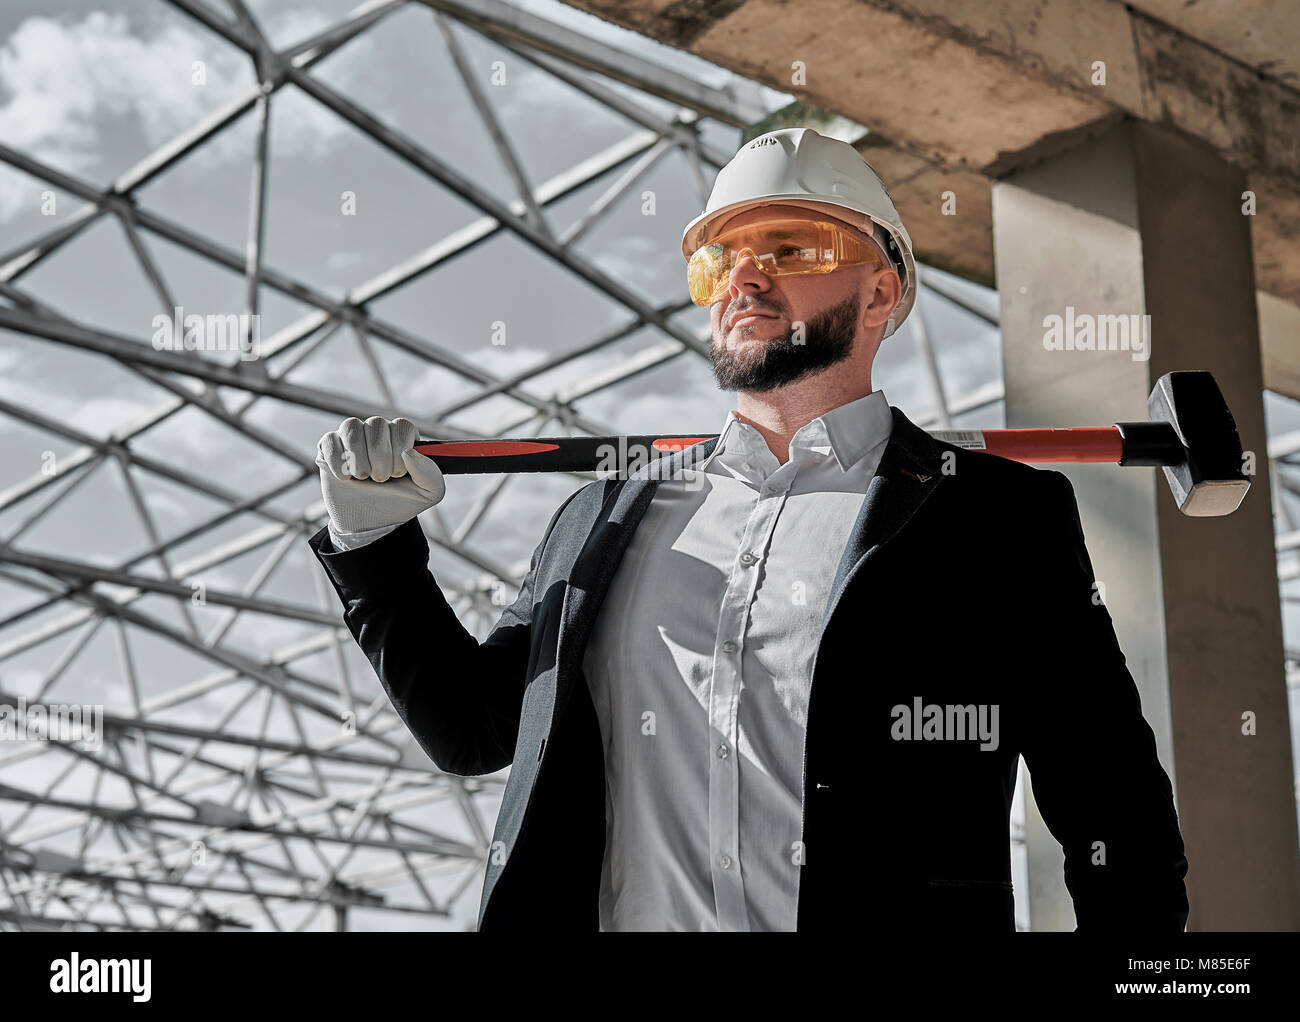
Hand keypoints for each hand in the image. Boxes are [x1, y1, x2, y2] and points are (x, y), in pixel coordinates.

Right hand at [316, 416, 444, 534]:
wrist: (370, 522)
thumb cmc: (400, 502)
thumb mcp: (428, 493)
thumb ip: (430, 473)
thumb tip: (409, 453)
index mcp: (403, 437)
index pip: (402, 426)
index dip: (399, 450)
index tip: (398, 474)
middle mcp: (378, 430)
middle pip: (376, 424)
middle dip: (380, 459)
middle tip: (381, 480)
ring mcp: (353, 435)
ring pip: (352, 426)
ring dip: (359, 460)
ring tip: (363, 478)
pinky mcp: (330, 445)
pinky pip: (330, 440)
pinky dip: (339, 462)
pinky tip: (346, 478)